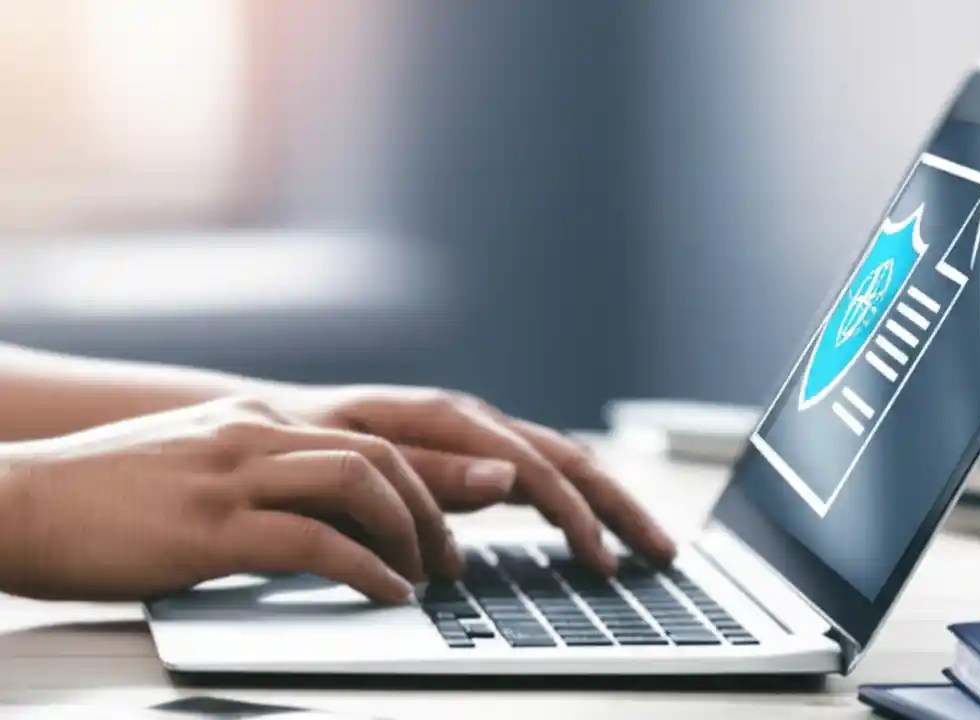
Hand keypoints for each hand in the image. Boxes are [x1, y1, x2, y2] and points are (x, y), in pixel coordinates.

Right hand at [0, 397, 462, 602]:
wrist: (13, 502)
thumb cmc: (94, 499)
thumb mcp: (190, 468)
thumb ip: (250, 480)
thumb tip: (307, 522)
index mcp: (250, 421)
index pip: (363, 439)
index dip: (418, 484)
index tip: (438, 526)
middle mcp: (252, 435)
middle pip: (378, 457)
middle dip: (430, 508)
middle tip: (449, 557)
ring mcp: (232, 477)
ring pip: (359, 484)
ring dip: (408, 534)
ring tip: (424, 578)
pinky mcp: (210, 527)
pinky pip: (314, 542)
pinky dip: (364, 570)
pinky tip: (386, 595)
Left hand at [272, 385, 676, 574]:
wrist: (265, 430)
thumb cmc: (305, 448)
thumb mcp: (358, 463)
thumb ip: (433, 474)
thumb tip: (508, 478)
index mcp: (451, 420)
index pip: (538, 470)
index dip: (579, 518)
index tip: (605, 565)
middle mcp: (473, 423)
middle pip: (568, 462)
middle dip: (621, 507)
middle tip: (665, 552)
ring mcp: (473, 439)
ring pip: (559, 467)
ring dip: (605, 506)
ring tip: (644, 545)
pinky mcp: (466, 458)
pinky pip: (534, 477)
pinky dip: (569, 505)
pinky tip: (583, 533)